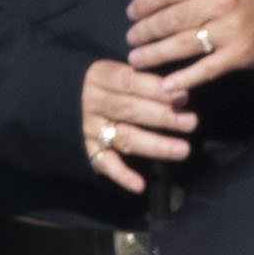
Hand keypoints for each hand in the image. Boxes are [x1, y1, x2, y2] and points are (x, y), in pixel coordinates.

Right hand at [75, 54, 192, 195]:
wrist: (62, 95)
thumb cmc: (107, 82)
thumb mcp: (118, 69)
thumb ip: (145, 77)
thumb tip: (180, 91)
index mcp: (100, 75)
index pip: (130, 81)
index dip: (156, 89)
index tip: (183, 96)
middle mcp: (92, 102)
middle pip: (129, 110)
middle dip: (163, 117)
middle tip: (191, 122)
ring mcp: (89, 128)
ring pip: (124, 137)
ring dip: (155, 145)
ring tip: (183, 150)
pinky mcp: (87, 150)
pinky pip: (104, 164)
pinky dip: (122, 176)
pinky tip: (140, 185)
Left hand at [123, 0, 253, 94]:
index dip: (144, 2)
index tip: (131, 13)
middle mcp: (223, 0)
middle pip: (171, 18)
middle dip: (145, 31)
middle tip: (130, 39)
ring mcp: (232, 28)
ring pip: (182, 44)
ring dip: (155, 54)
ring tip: (137, 59)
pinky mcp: (240, 54)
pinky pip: (205, 69)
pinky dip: (184, 78)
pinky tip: (166, 84)